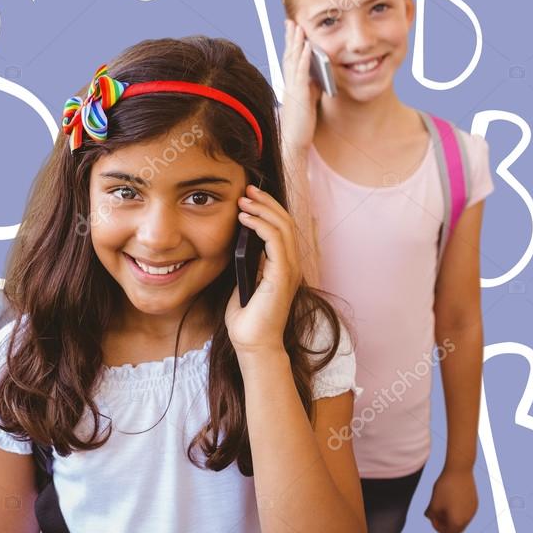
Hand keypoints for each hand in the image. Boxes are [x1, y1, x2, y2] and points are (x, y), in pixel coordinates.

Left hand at [225, 185, 301, 356]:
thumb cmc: (246, 317)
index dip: (268, 208)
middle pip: (285, 221)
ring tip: (243, 199)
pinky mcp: (282, 275)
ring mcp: (289, 270)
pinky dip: (261, 225)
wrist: (252, 343)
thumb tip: (240, 241)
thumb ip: (248, 262)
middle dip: (266, 202)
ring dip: (262, 209)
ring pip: (282, 227)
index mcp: (284, 265)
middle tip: (247, 189)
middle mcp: (291, 265)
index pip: (282, 228)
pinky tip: (245, 219)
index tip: (249, 196)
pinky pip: (275, 241)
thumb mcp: (244, 281)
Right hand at [279, 20, 320, 155]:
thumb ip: (312, 87)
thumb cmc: (300, 125)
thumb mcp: (308, 101)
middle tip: (290, 21)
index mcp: (291, 84)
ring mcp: (292, 89)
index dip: (290, 43)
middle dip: (290, 37)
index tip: (292, 28)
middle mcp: (288, 84)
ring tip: (298, 27)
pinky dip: (303, 58)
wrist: (293, 142)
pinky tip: (307, 47)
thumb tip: (318, 76)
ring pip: (292, 61)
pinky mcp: (298, 95)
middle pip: (288, 55)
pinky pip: (301, 73)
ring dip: (296, 43)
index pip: (289, 59)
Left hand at [424, 467, 477, 532]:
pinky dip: (458, 511)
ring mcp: (473, 511)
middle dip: (445, 524)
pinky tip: (450, 500)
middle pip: (456, 529)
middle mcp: (468, 519)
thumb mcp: (434, 502)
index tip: (431, 517)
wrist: (459, 471)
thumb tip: (428, 516)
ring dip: (452, 517)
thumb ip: (431, 513)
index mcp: (457, 522)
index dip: (437, 527)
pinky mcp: (475, 503)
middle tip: (436, 514)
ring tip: (442, 506)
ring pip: (462, 521)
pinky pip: (466, 512)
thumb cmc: (444, 487)